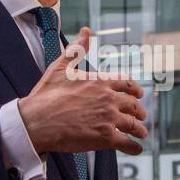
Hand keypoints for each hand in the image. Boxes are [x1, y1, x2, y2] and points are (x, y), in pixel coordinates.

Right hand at [18, 27, 147, 155]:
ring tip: (141, 133)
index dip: (135, 90)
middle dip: (139, 110)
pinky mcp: (106, 137)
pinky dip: (134, 147)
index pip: (127, 84)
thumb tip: (85, 31)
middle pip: (133, 105)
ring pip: (134, 124)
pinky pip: (127, 143)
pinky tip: (136, 149)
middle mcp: (109, 98)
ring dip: (140, 129)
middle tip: (141, 116)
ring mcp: (109, 118)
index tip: (139, 94)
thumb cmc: (46, 95)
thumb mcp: (61, 67)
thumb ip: (76, 49)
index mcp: (100, 81)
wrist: (37, 121)